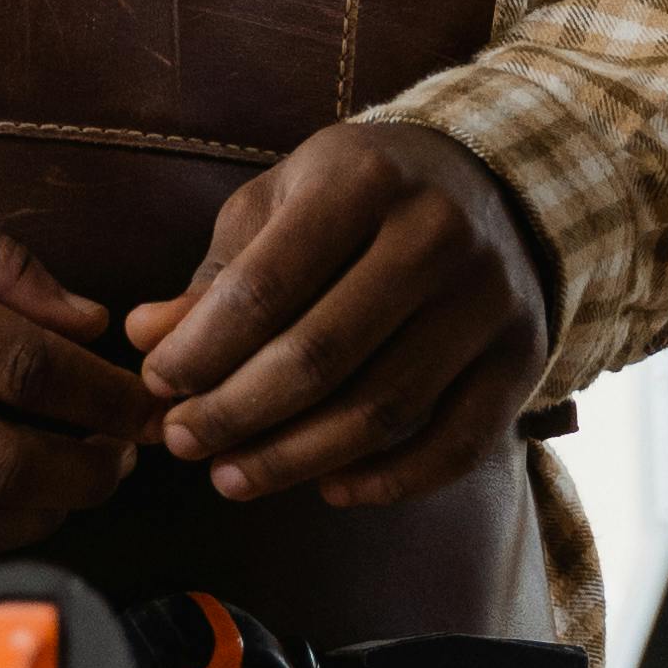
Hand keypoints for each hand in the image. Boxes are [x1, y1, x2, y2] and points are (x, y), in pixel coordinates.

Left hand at [124, 119, 551, 509]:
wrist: (493, 182)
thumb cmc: (361, 195)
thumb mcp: (284, 202)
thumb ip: (219, 273)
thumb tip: (146, 337)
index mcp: (363, 179)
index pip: (265, 286)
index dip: (201, 350)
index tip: (157, 386)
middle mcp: (436, 235)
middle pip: (320, 357)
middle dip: (236, 414)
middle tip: (183, 444)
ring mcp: (488, 301)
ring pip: (381, 411)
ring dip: (296, 460)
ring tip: (233, 478)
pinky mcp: (522, 358)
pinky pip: (454, 445)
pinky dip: (388, 482)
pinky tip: (328, 488)